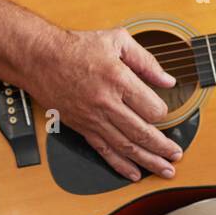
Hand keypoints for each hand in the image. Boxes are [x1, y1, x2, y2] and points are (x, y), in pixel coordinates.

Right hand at [30, 27, 182, 181]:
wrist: (38, 58)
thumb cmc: (76, 47)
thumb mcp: (117, 40)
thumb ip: (146, 61)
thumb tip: (168, 80)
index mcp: (119, 80)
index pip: (152, 108)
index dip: (164, 113)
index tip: (165, 112)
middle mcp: (106, 103)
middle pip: (142, 133)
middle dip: (163, 147)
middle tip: (177, 155)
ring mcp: (93, 118)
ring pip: (126, 147)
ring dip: (149, 161)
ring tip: (165, 170)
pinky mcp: (82, 127)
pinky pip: (104, 151)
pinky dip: (121, 166)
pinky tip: (134, 174)